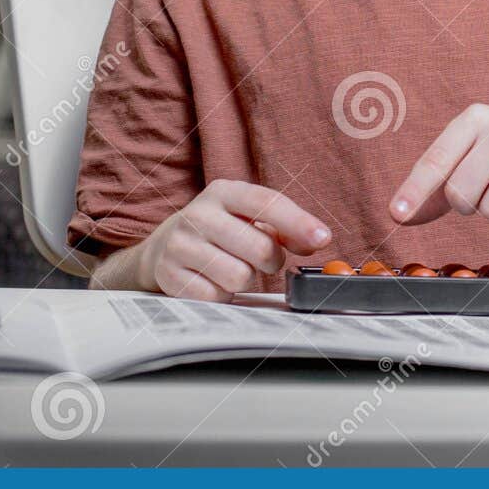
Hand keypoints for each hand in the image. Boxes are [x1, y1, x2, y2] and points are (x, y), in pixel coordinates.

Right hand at [137, 180, 331, 300]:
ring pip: (239, 276)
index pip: (266, 202)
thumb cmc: (223, 230)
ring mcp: (180, 245)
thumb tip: (317, 240)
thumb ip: (286, 226)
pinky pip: (216, 297)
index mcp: (223, 192)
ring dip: (246, 279)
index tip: (323, 238)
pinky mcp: (169, 275)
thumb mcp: (250, 217)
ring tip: (234, 267)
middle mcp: (198, 214)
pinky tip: (213, 280)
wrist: (165, 246)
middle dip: (272, 260)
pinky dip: (223, 294)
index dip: (298, 222)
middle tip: (264, 259)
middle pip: (259, 247)